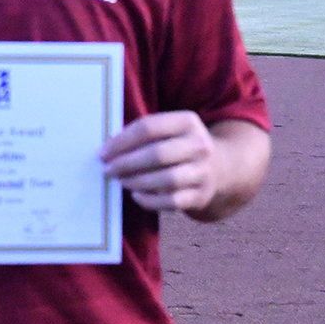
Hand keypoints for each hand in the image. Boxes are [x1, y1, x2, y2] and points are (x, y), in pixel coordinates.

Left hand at [98, 111, 217, 213]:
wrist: (221, 167)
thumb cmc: (181, 146)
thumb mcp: (171, 130)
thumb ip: (144, 134)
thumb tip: (109, 148)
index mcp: (187, 122)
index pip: (148, 128)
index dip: (122, 142)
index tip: (103, 153)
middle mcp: (199, 145)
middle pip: (157, 154)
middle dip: (126, 163)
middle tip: (108, 170)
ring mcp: (203, 172)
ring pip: (165, 179)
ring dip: (137, 181)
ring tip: (121, 181)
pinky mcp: (201, 195)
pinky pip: (172, 201)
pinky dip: (150, 200)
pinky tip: (136, 195)